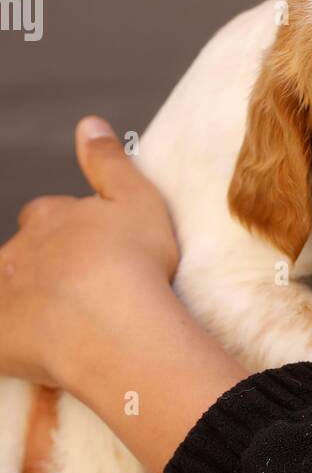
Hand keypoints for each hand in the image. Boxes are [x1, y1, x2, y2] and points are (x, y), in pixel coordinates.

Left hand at [0, 116, 179, 391]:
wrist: (115, 327)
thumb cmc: (134, 263)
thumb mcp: (136, 199)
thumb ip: (109, 162)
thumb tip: (87, 122)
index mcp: (49, 217)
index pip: (44, 214)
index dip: (66, 230)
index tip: (93, 250)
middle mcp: (18, 252)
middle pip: (23, 256)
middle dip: (43, 268)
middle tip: (81, 292)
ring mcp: (5, 296)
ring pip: (10, 293)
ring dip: (28, 303)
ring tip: (65, 327)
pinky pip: (2, 339)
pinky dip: (12, 340)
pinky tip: (32, 350)